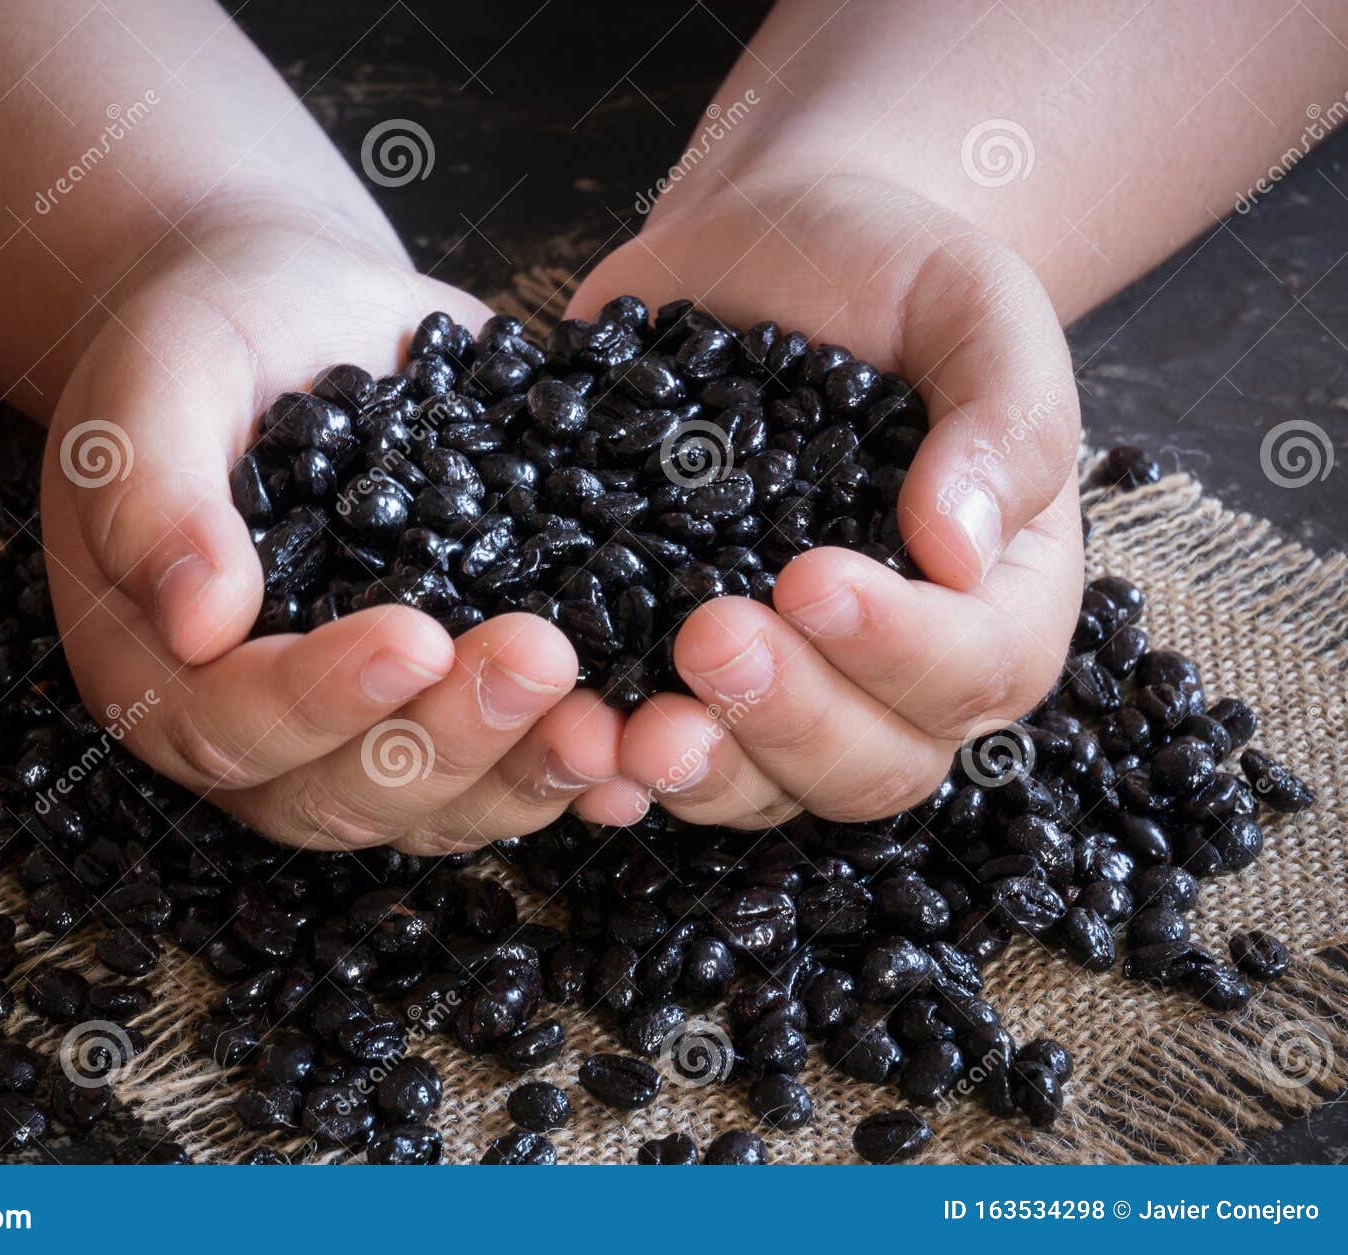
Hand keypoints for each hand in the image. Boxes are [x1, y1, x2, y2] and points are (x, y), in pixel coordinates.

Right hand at [42, 210, 645, 850]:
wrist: (293, 315)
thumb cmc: (204, 341)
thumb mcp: (158, 383)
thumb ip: (156, 494)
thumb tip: (199, 622)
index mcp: (165, 668)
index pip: (232, 722)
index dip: (322, 700)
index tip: (412, 638)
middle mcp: (267, 726)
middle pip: (346, 793)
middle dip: (450, 738)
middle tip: (538, 658)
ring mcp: (369, 725)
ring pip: (440, 803)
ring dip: (528, 773)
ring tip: (610, 721)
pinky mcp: (455, 699)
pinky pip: (509, 765)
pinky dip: (580, 771)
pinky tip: (644, 747)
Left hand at [569, 174, 1081, 826]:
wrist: (762, 251)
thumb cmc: (891, 271)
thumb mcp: (973, 306)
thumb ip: (1004, 420)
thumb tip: (959, 551)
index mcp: (994, 593)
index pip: (975, 668)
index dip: (898, 650)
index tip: (810, 576)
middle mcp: (896, 665)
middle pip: (872, 764)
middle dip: (792, 720)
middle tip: (710, 636)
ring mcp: (786, 678)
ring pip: (766, 787)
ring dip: (704, 770)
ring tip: (635, 727)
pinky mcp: (677, 664)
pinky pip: (665, 753)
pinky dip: (620, 765)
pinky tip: (577, 744)